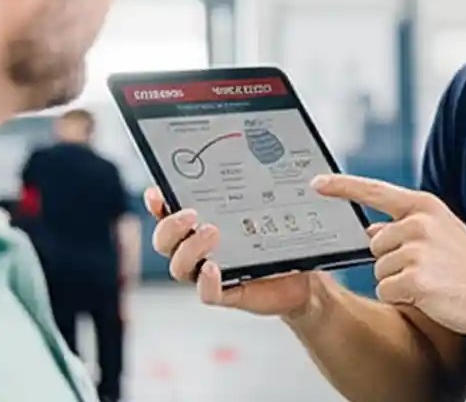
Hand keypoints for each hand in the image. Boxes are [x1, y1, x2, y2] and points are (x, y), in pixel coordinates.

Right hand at [144, 187, 318, 318]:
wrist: (308, 278)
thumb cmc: (287, 237)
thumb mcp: (285, 205)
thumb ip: (292, 188)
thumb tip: (303, 172)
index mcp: (205, 221)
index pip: (169, 212)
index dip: (157, 203)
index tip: (157, 192)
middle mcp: (201, 247)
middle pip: (165, 241)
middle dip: (169, 226)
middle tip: (191, 213)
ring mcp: (212, 271)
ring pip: (179, 267)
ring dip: (188, 250)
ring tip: (212, 232)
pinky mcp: (229, 292)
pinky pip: (207, 294)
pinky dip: (206, 282)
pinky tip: (214, 268)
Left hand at [313, 174, 465, 336]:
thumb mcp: (440, 233)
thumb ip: (405, 227)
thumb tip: (372, 231)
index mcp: (424, 206)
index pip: (374, 191)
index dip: (341, 186)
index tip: (316, 183)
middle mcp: (418, 222)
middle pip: (374, 245)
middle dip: (391, 260)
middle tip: (427, 268)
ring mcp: (416, 250)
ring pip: (378, 270)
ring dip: (397, 282)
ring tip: (431, 281)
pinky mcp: (414, 279)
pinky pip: (385, 291)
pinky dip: (402, 299)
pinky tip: (428, 296)